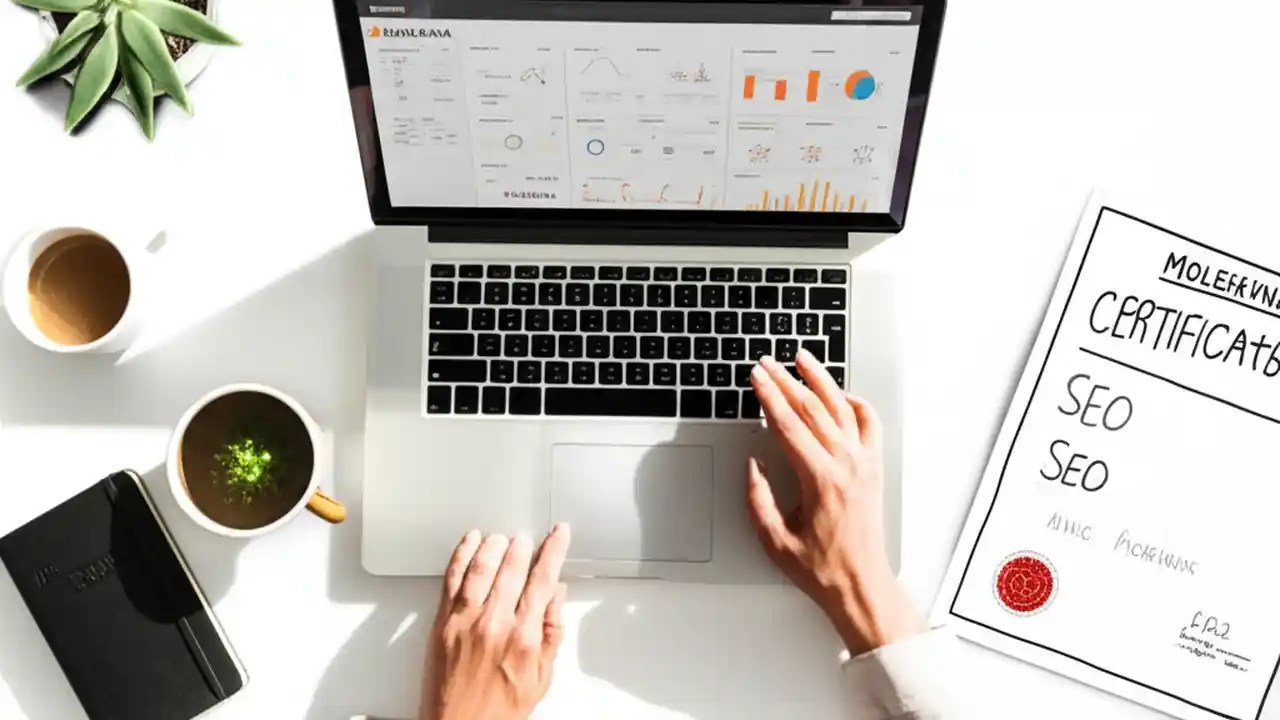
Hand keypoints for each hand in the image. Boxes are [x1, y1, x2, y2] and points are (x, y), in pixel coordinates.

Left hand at [421, 524, 571, 719]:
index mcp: (523, 636)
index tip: (558, 534)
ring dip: (494, 545)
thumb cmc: (498, 710)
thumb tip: (556, 596)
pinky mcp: (442, 621)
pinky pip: (452, 578)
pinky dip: (461, 554)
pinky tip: (470, 543)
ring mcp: (465, 620)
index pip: (542, 580)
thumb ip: (551, 632)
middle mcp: (494, 623)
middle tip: (529, 537)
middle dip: (523, 545)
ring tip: (503, 538)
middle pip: (512, 567)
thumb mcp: (541, 677)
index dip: (553, 551)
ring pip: (481, 566)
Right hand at [748, 351, 923, 654]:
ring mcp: (864, 464)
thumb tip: (754, 464)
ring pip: (841, 408)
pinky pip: (868, 424)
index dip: (768, 397)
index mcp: (820, 481)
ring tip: (803, 359)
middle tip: (768, 364)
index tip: (756, 378)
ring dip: (820, 380)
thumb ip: (758, 499)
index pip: (789, 425)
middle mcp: (846, 466)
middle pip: (812, 409)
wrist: (861, 584)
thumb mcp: (774, 540)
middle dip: (786, 381)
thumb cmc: (821, 568)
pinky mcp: (873, 468)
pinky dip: (854, 403)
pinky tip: (840, 393)